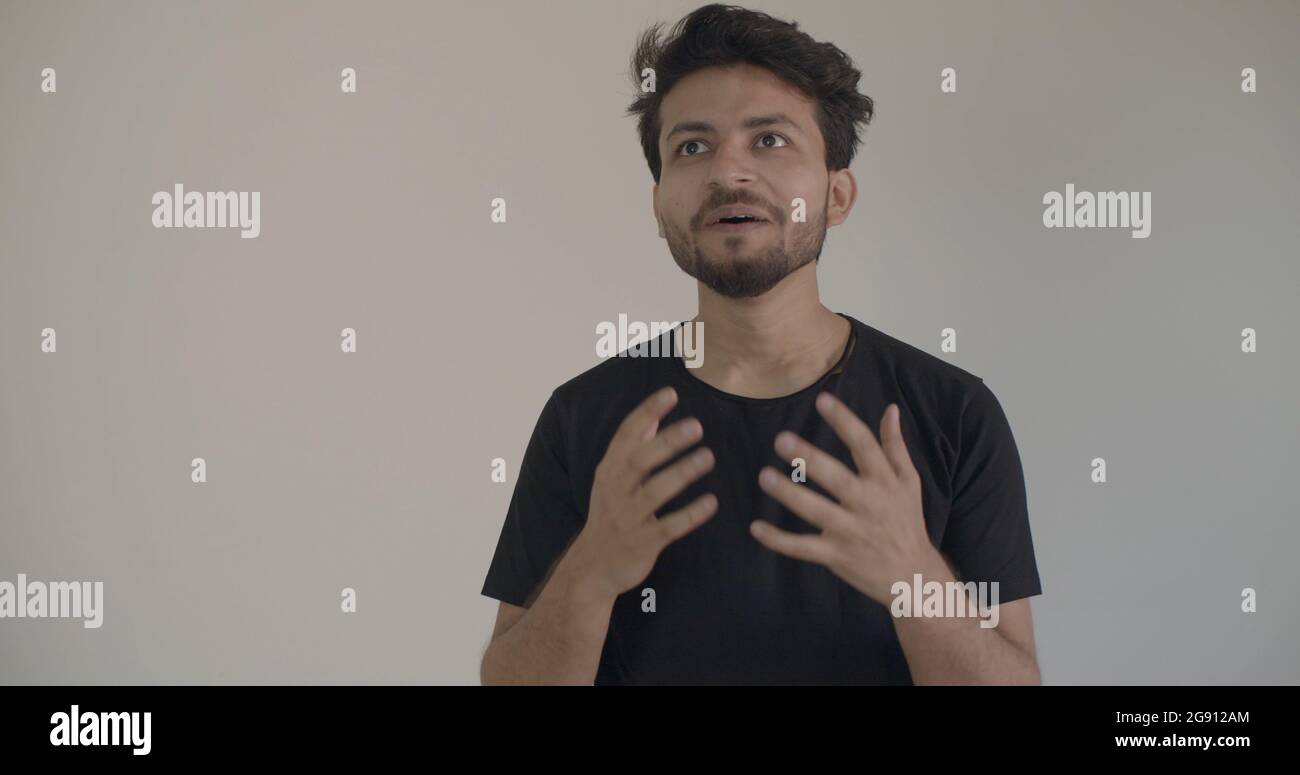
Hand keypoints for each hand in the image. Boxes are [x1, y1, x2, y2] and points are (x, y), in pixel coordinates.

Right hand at [569, 386, 717, 600]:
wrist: (592, 566)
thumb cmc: (611, 513)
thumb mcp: (613, 478)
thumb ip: (634, 447)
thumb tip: (655, 414)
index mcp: (610, 469)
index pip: (627, 434)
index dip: (647, 412)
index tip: (671, 394)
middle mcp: (616, 490)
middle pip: (641, 460)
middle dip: (668, 442)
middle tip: (697, 426)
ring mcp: (628, 517)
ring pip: (655, 492)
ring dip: (682, 473)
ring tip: (708, 457)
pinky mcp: (643, 543)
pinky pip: (669, 527)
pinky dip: (691, 515)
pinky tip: (712, 502)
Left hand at [750, 392, 939, 605]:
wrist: (913, 575)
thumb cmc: (907, 521)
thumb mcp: (909, 482)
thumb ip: (895, 446)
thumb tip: (890, 409)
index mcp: (884, 482)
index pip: (863, 445)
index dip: (844, 422)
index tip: (822, 400)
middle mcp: (867, 504)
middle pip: (836, 478)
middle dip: (810, 459)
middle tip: (782, 440)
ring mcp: (850, 531)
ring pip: (816, 511)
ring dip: (789, 494)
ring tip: (765, 476)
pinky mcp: (836, 556)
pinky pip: (803, 548)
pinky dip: (779, 540)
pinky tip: (756, 527)